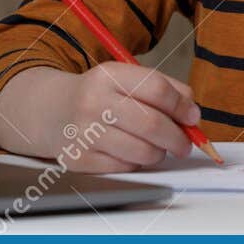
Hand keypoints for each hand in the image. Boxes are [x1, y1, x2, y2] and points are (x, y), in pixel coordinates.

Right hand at [0, 63, 200, 171]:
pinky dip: (137, 164)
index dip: (182, 105)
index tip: (192, 116)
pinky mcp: (80, 160)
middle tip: (185, 144)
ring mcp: (84, 133)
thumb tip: (193, 113)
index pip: (156, 89)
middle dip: (178, 138)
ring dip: (159, 153)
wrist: (51, 111)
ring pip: (143, 152)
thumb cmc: (99, 95)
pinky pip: (126, 168)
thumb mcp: (125, 78)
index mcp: (108, 75)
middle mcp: (93, 102)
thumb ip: (163, 89)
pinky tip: (131, 152)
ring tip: (157, 147)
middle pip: (152, 124)